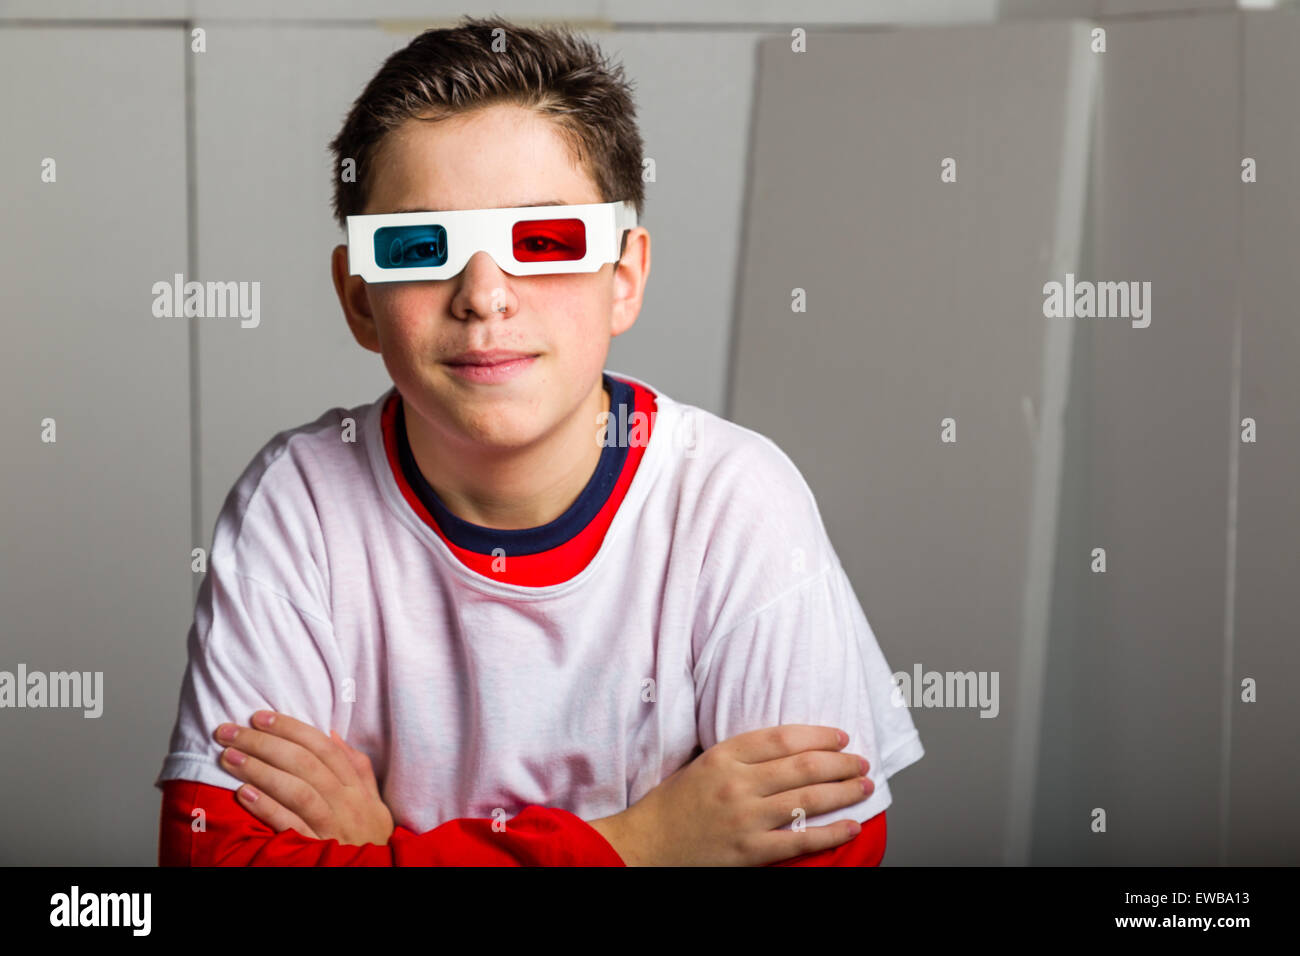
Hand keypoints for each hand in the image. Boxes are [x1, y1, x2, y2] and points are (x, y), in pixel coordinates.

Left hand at [212, 711, 393, 846]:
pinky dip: (267, 808)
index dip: (290, 728)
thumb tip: (332, 734)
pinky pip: (290, 825)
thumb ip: (356, 767)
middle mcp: (345, 803)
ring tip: (230, 757)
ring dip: (260, 770)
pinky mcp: (316, 849)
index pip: (323, 747)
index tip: (260, 716)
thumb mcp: (372, 802)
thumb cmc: (369, 837)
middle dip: (265, 743)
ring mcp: (331, 826)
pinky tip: (243, 793)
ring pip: (297, 790)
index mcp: (355, 788)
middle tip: (231, 732)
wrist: (379, 877)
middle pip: (305, 764)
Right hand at [590, 725, 870, 865]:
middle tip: (861, 762)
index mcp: (723, 756)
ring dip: (843, 791)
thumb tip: (785, 748)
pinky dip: (831, 832)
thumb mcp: (700, 764)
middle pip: (803, 765)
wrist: (645, 845)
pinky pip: (801, 839)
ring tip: (864, 787)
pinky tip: (850, 825)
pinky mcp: (750, 850)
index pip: (782, 737)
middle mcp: (737, 783)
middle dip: (840, 762)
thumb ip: (738, 755)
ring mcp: (745, 818)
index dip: (818, 735)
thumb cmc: (672, 805)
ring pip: (808, 798)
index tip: (840, 737)